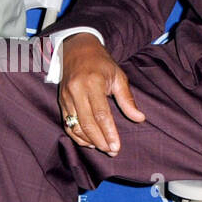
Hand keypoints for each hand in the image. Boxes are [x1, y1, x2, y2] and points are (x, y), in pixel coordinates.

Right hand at [57, 34, 144, 155]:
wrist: (76, 49)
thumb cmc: (101, 64)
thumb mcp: (118, 76)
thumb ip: (127, 99)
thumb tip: (139, 118)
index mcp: (92, 82)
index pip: (101, 113)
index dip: (109, 132)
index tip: (117, 146)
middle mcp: (76, 91)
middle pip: (87, 123)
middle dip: (100, 141)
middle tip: (112, 151)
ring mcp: (66, 97)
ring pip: (75, 126)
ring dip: (89, 141)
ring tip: (103, 147)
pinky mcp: (62, 102)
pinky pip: (68, 124)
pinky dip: (78, 136)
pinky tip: (90, 142)